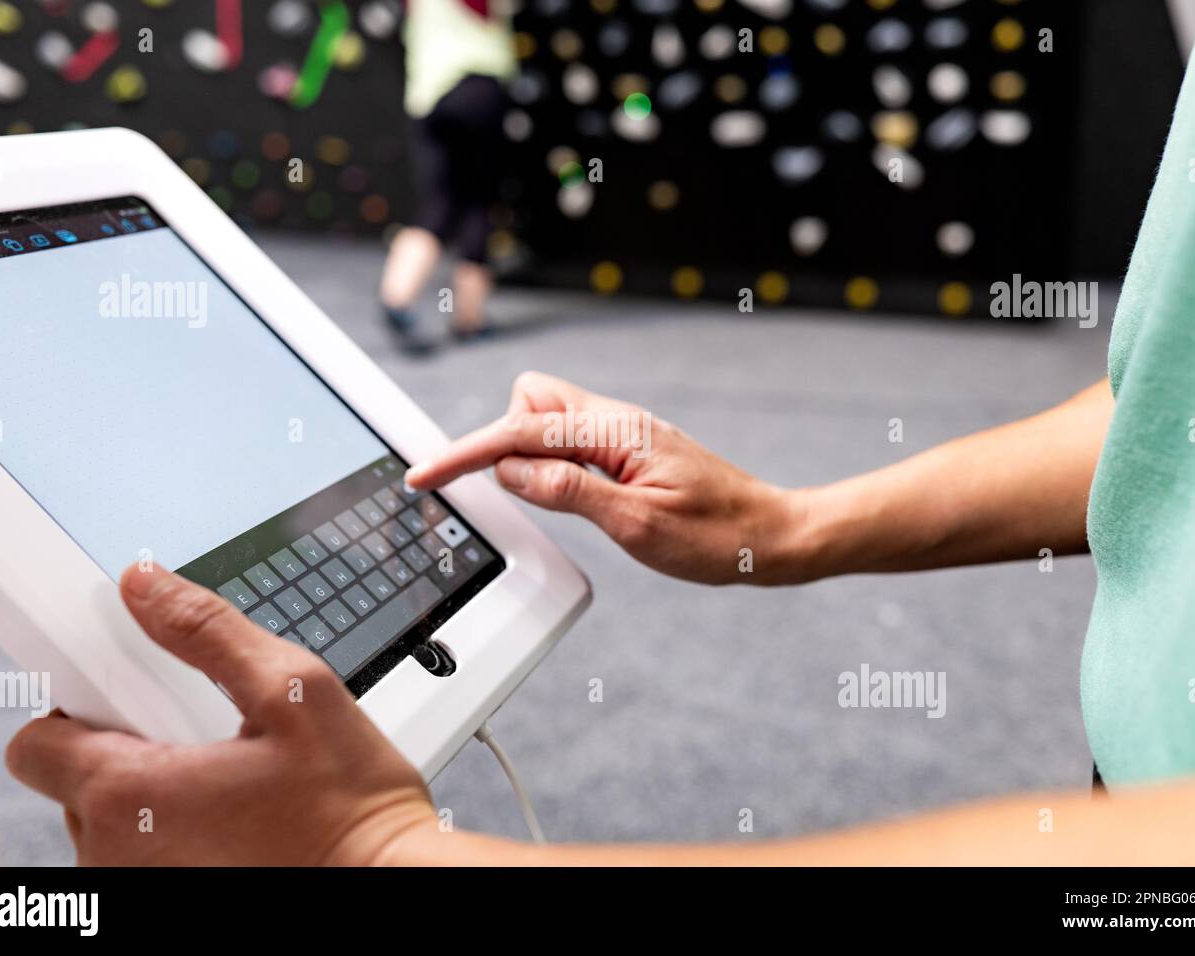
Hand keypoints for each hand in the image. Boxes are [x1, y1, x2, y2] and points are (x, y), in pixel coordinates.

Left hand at [6, 566, 436, 865]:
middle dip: (129, 742)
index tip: (128, 690)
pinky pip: (145, 851)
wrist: (386, 880)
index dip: (78, 705)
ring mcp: (142, 888)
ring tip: (230, 774)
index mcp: (131, 797)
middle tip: (204, 729)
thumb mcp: (291, 688)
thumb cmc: (348, 805)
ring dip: (153, 787)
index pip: (35, 745)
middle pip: (76, 778)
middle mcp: (118, 857)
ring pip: (110, 818)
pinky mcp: (169, 903)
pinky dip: (175, 825)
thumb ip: (206, 630)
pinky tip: (235, 811)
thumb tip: (144, 586)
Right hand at [406, 372, 808, 584]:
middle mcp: (617, 421)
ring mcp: (624, 433)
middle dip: (500, 436)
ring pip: (548, 419)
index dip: (466, 454)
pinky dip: (549, 463)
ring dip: (526, 451)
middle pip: (529, 398)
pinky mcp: (630, 451)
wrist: (771, 536)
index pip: (520, 432)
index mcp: (616, 431)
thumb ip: (568, 491)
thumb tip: (509, 470)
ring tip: (539, 499)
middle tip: (508, 492)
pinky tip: (559, 493)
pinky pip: (571, 441)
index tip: (424, 475)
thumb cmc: (717, 536)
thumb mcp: (636, 524)